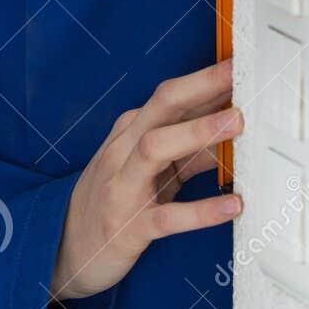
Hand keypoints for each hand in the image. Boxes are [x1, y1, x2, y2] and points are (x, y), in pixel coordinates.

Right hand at [50, 58, 243, 300]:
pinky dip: (200, 211)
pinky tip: (232, 206)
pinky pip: (166, 217)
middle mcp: (124, 151)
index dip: (206, 77)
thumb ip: (190, 148)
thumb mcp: (150, 168)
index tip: (243, 62)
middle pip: (161, 106)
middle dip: (202, 86)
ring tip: (238, 123)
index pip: (170, 95)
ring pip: (156, 148)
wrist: (65, 246)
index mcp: (131, 132)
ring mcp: (123, 187)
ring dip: (197, 131)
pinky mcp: (128, 227)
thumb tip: (235, 128)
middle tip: (243, 74)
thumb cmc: (116, 199)